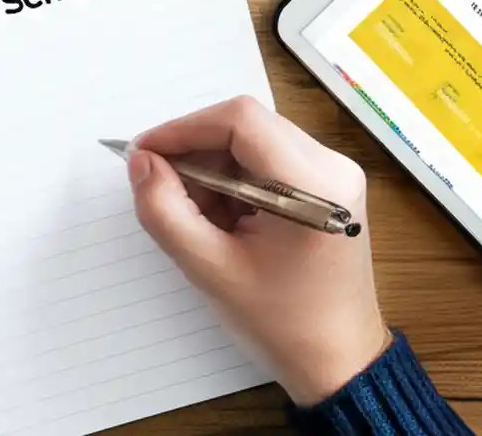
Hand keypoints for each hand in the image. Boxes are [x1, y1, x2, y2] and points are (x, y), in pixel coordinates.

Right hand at [128, 96, 388, 405]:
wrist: (339, 361)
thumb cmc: (281, 323)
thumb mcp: (210, 269)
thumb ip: (165, 210)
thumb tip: (141, 161)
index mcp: (314, 183)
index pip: (240, 121)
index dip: (184, 128)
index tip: (145, 154)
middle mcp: (332, 165)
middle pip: (247, 126)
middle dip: (196, 151)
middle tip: (161, 188)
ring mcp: (334, 174)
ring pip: (253, 141)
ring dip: (213, 169)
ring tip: (196, 217)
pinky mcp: (327, 186)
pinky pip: (267, 161)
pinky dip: (233, 181)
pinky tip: (222, 220)